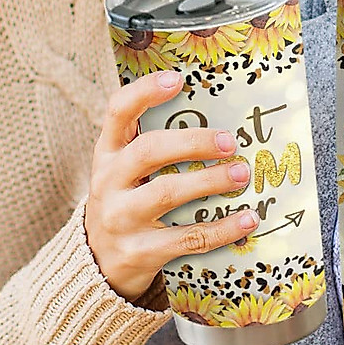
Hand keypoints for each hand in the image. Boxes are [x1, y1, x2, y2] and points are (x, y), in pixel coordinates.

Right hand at [86, 70, 257, 301]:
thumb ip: (152, 145)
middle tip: (229, 142)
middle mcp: (108, 182)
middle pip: (149, 151)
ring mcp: (121, 218)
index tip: (177, 80)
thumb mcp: (123, 170)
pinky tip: (247, 220)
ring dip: (210, 181)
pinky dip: (222, 228)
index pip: (117, 111)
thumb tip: (217, 122)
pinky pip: (187, 238)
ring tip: (241, 175)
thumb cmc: (124, 202)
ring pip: (167, 193)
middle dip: (193, 142)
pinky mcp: (139, 251)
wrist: (96, 264)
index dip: (144, 92)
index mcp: (107, 153)